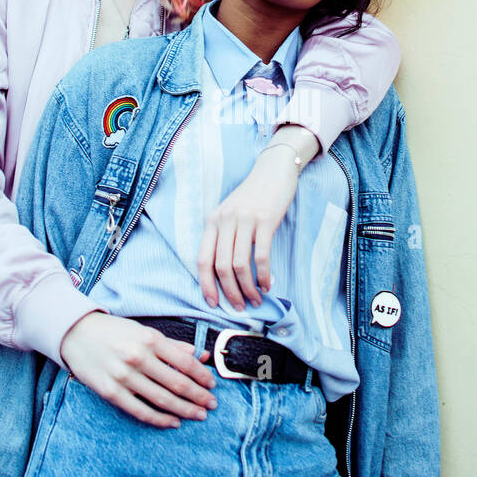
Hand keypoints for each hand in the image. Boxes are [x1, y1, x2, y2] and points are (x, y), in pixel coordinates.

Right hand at [60, 311, 217, 426]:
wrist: (76, 334)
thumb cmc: (114, 332)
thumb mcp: (144, 331)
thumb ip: (172, 345)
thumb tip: (199, 355)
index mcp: (150, 339)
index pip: (185, 362)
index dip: (203, 376)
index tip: (212, 385)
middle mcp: (138, 357)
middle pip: (177, 383)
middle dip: (199, 396)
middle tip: (211, 405)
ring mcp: (124, 376)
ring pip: (162, 399)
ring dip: (185, 410)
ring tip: (198, 415)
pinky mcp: (111, 392)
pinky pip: (141, 411)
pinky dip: (160, 419)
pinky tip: (173, 422)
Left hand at [197, 129, 317, 309]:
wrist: (274, 170)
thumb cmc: (253, 196)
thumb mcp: (230, 212)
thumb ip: (224, 236)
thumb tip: (224, 273)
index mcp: (213, 221)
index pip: (203, 260)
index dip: (206, 285)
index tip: (214, 303)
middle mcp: (225, 221)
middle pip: (221, 267)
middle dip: (230, 292)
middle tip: (240, 307)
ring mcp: (245, 221)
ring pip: (240, 265)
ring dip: (248, 288)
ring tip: (256, 300)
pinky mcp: (265, 221)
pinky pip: (261, 256)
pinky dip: (264, 276)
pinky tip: (268, 285)